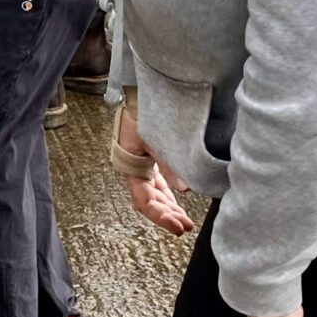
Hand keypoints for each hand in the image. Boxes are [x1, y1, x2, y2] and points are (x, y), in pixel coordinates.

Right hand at [115, 106, 193, 235]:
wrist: (138, 89)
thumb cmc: (142, 109)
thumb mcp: (155, 138)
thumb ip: (168, 163)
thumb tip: (184, 188)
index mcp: (131, 166)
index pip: (144, 202)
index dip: (160, 217)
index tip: (178, 227)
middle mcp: (135, 167)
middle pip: (150, 200)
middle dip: (168, 215)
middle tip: (185, 226)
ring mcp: (142, 162)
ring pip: (155, 192)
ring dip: (169, 206)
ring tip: (185, 219)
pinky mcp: (150, 154)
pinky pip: (159, 180)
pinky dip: (170, 191)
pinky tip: (179, 198)